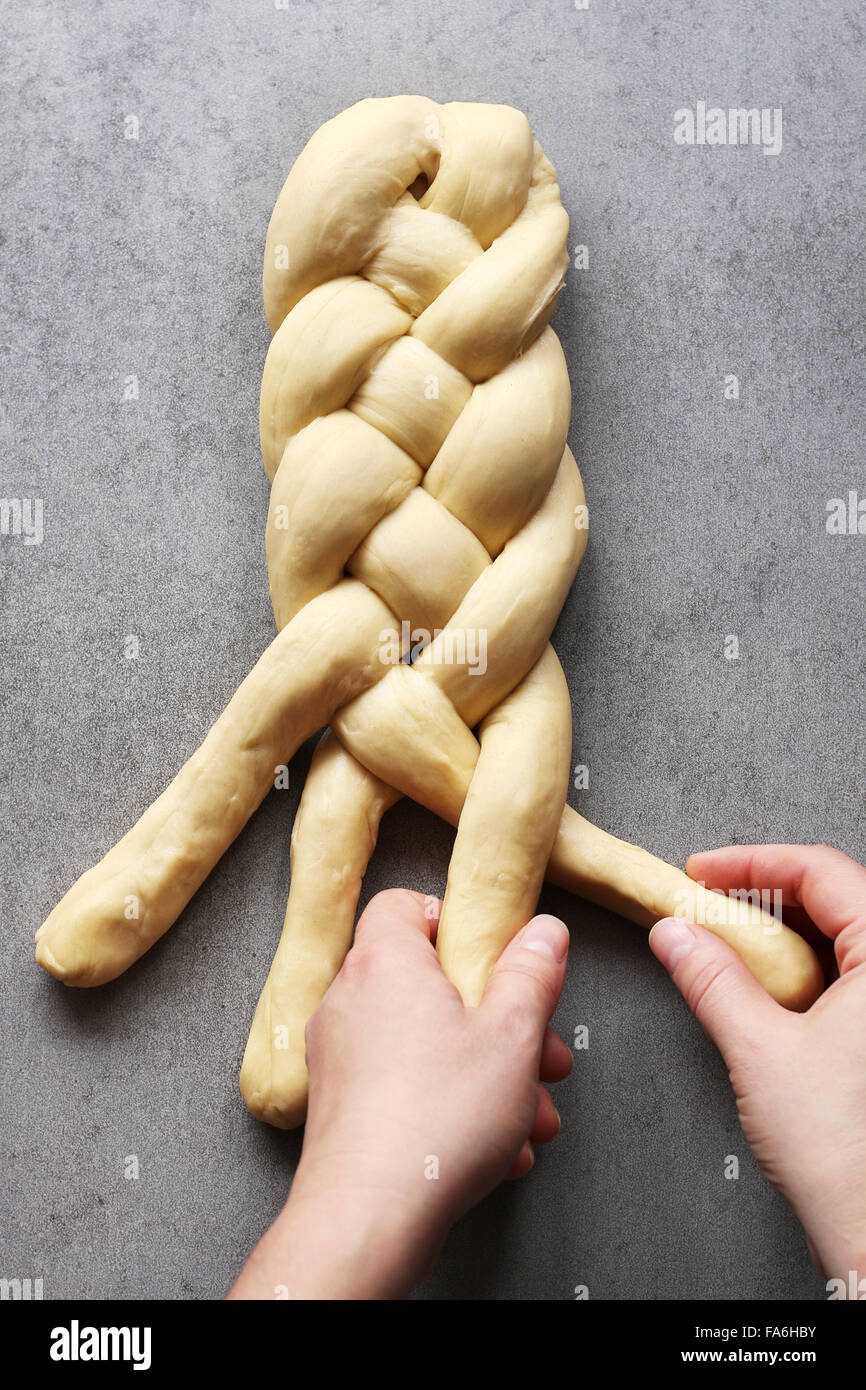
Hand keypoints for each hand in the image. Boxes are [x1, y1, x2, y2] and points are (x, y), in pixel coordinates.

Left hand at [230, 888, 571, 1298]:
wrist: (370, 1216)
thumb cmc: (436, 1121)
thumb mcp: (513, 1035)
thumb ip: (532, 974)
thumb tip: (543, 933)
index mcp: (386, 960)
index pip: (406, 903)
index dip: (456, 921)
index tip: (496, 956)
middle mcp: (350, 998)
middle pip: (430, 982)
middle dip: (496, 1020)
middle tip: (538, 1052)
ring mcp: (339, 1053)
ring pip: (426, 1042)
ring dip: (485, 1072)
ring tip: (529, 1113)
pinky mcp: (340, 1103)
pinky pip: (404, 1084)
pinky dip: (449, 1104)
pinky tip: (498, 1146)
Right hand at [649, 844, 865, 1288]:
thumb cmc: (845, 1154)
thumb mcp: (760, 1049)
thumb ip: (711, 979)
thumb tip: (676, 932)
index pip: (822, 871)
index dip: (753, 861)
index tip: (702, 871)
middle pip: (835, 896)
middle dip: (763, 893)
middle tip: (707, 902)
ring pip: (842, 934)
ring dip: (780, 932)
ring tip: (725, 943)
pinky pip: (849, 973)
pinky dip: (801, 967)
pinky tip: (762, 986)